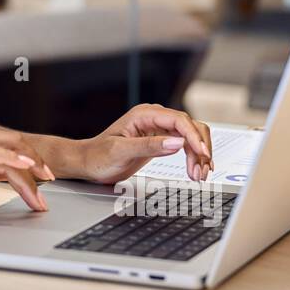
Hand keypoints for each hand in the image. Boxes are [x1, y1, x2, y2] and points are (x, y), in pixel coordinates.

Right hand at [0, 129, 53, 230]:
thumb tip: (15, 175)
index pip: (10, 143)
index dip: (31, 158)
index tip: (46, 176)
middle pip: (15, 142)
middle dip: (37, 162)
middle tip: (51, 181)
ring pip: (9, 152)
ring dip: (30, 175)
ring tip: (41, 195)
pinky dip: (14, 162)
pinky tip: (28, 171)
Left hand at [74, 103, 213, 183]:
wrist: (88, 163)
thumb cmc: (98, 156)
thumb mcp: (121, 152)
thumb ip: (149, 146)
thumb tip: (177, 142)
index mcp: (144, 115)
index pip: (179, 120)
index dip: (194, 137)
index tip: (202, 154)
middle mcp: (153, 118)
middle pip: (190, 126)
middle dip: (200, 148)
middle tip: (201, 171)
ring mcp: (158, 128)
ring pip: (190, 135)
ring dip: (199, 154)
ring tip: (199, 174)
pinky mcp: (160, 140)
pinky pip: (184, 144)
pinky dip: (193, 156)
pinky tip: (196, 168)